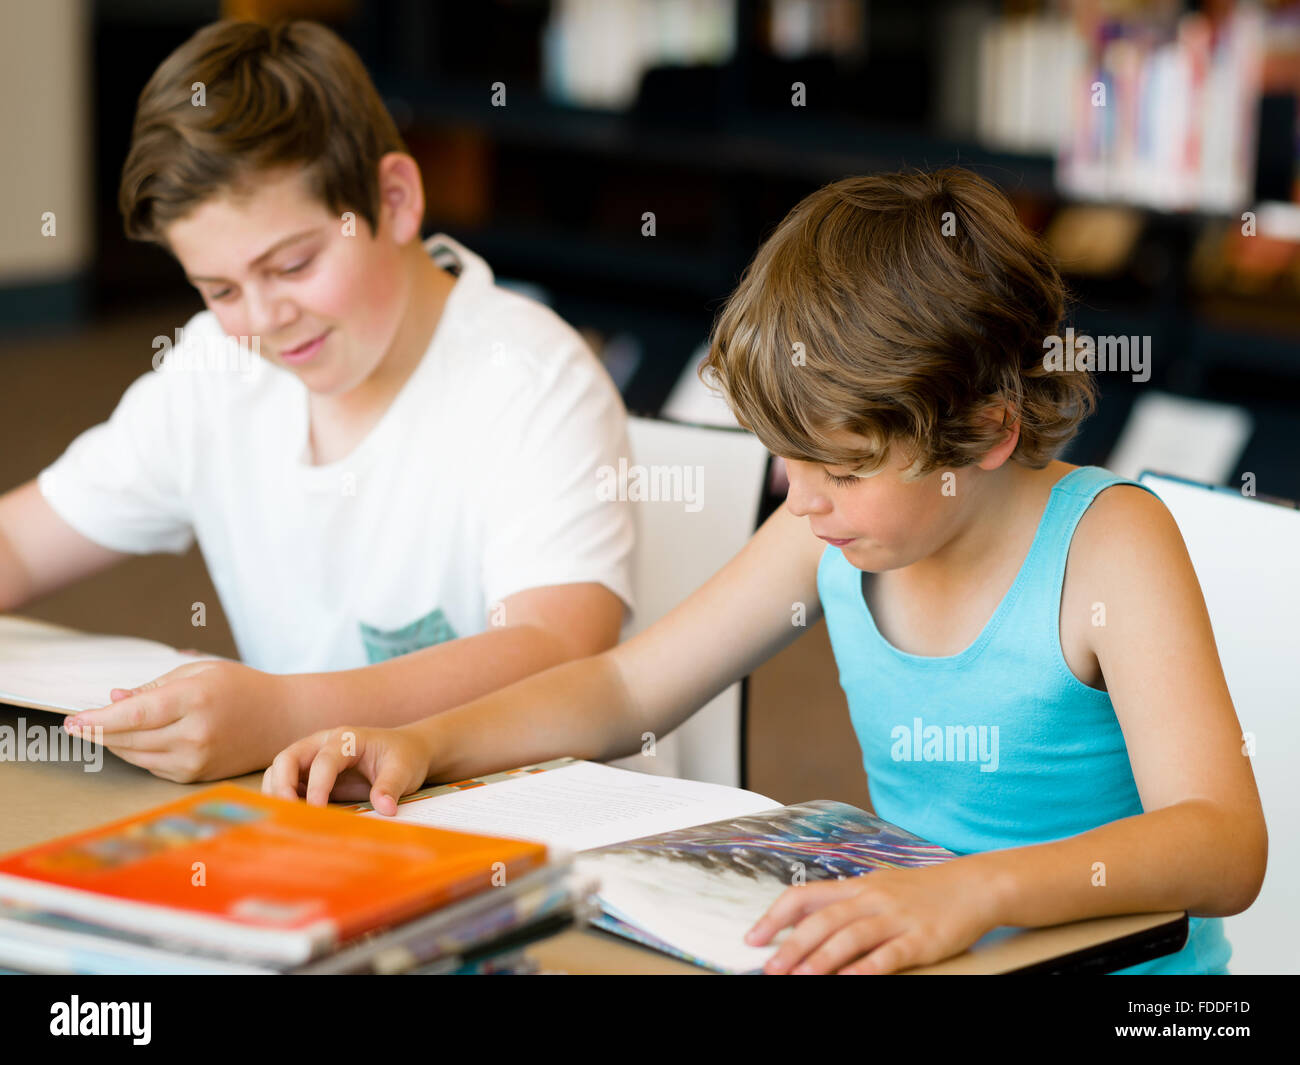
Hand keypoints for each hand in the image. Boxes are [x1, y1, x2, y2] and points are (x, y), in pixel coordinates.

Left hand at [62, 659, 292, 782]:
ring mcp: (196, 758)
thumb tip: (115, 700)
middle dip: (97, 732)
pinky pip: (151, 766)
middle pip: (128, 738)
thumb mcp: (200, 671)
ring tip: (103, 729)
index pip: (135, 715)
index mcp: (196, 699)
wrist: (282, 719)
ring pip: (135, 755)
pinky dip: (137, 753)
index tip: (71, 720)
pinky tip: (137, 740)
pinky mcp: (194, 774)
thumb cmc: (241, 688)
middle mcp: (195, 733)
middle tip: (76, 725)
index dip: (97, 720)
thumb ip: (155, 687)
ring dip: (114, 743)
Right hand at [262, 725, 433, 813]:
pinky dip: (282, 800)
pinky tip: (289, 819)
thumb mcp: (404, 769)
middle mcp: (322, 744)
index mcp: (346, 739)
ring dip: (276, 793)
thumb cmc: (403, 757)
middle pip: (287, 758)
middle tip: (286, 813)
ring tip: (284, 819)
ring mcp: (313, 758)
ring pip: (280, 771)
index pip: (324, 760)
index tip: (317, 810)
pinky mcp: (310, 775)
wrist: (405, 752)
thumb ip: (391, 787)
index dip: (317, 786)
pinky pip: (287, 785)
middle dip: (281, 786)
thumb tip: (385, 810)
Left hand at [745, 858, 1005, 974]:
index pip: (804, 896)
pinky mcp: (921, 938)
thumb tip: (805, 923)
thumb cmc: (922, 891)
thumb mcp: (878, 888)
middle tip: (770, 969)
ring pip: (851, 936)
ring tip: (801, 977)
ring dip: (823, 958)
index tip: (753, 938)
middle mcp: (871, 899)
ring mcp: (896, 918)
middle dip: (792, 946)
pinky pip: (890, 954)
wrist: (973, 885)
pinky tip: (853, 979)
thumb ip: (845, 905)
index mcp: (856, 887)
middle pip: (822, 921)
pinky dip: (869, 967)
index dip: (775, 917)